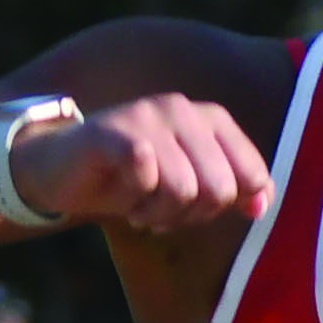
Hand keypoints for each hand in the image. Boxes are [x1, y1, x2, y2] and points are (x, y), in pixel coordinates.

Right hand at [10, 95, 270, 236]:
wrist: (59, 171)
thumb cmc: (126, 180)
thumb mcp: (187, 186)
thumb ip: (230, 189)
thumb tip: (263, 206)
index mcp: (207, 118)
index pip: (251, 174)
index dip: (230, 205)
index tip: (197, 208)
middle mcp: (181, 108)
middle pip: (220, 189)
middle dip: (190, 215)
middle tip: (159, 208)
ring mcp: (148, 115)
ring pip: (185, 190)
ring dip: (158, 213)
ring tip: (137, 201)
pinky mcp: (117, 131)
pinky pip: (148, 180)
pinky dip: (134, 202)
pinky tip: (118, 192)